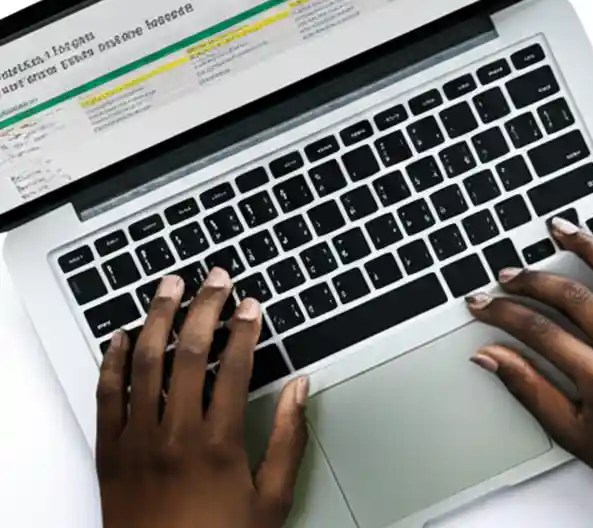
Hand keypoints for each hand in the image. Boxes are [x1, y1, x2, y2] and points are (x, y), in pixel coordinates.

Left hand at [96, 269, 309, 527]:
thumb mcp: (272, 498)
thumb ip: (288, 438)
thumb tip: (301, 389)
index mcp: (218, 444)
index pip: (233, 367)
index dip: (245, 329)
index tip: (252, 306)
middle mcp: (173, 435)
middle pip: (188, 353)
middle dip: (204, 308)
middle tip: (215, 279)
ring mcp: (136, 441)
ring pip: (144, 363)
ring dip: (158, 318)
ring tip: (169, 287)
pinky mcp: (109, 452)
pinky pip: (106, 394)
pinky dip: (113, 360)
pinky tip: (123, 337)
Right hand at [465, 218, 592, 527]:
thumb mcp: (572, 434)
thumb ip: (530, 390)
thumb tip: (492, 358)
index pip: (540, 332)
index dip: (504, 313)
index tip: (484, 304)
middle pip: (574, 300)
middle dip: (534, 280)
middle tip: (510, 273)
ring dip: (589, 249)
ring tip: (562, 229)